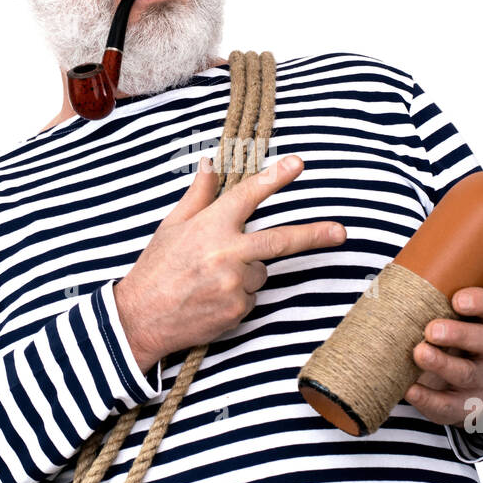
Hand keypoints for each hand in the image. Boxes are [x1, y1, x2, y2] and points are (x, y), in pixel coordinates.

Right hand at [114, 154, 346, 369]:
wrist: (140, 318)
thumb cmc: (155, 269)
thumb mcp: (172, 226)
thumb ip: (198, 195)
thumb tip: (211, 163)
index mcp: (210, 226)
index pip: (248, 196)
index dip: (275, 178)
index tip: (297, 164)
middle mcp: (226, 253)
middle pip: (280, 241)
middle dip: (314, 235)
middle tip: (341, 232)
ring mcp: (234, 284)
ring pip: (261, 271)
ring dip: (247, 271)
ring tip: (212, 279)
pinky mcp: (238, 310)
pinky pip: (253, 296)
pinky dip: (240, 295)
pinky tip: (213, 297)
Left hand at [405, 287, 482, 426]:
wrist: (455, 390)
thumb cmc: (440, 343)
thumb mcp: (440, 321)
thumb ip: (422, 304)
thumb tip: (378, 283)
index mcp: (482, 322)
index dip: (481, 302)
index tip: (457, 299)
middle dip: (458, 334)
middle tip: (431, 330)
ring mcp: (478, 380)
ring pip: (466, 372)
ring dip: (442, 363)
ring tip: (419, 354)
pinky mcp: (464, 406)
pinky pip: (448, 405)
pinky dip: (428, 399)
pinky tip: (409, 389)